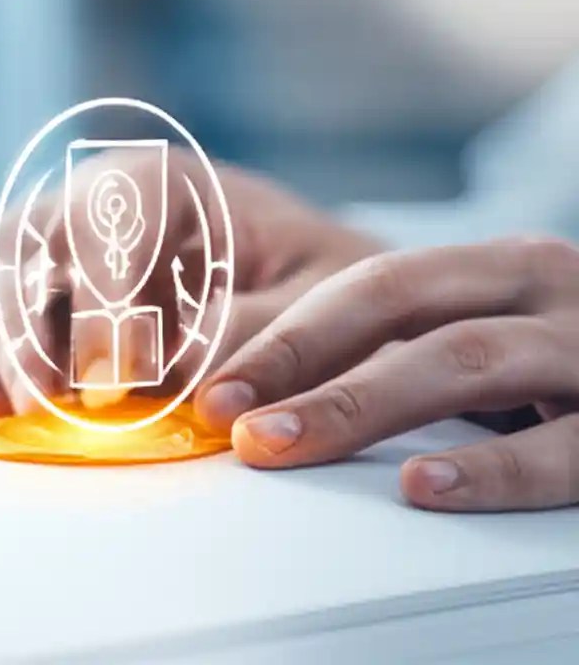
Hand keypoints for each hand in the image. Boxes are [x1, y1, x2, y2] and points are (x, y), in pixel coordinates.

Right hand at [0, 147, 380, 424]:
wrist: (308, 294)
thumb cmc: (316, 287)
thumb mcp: (318, 303)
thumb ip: (257, 333)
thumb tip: (184, 381)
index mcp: (163, 184)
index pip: (112, 215)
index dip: (105, 294)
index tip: (117, 376)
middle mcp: (90, 205)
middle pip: (21, 239)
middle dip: (24, 326)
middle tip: (48, 405)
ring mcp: (50, 252)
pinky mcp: (24, 302)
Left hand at [197, 237, 578, 510]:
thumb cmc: (567, 364)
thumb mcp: (484, 338)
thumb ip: (396, 356)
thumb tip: (262, 397)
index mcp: (493, 268)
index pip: (369, 287)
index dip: (285, 334)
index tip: (215, 386)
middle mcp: (541, 290)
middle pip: (400, 309)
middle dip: (302, 363)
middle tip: (233, 417)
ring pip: (462, 362)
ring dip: (360, 408)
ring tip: (288, 446)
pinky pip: (560, 447)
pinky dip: (487, 470)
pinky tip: (424, 490)